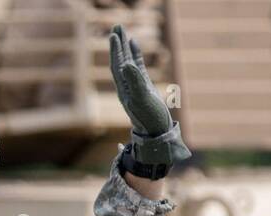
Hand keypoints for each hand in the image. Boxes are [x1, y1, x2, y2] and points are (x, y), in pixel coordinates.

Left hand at [109, 24, 190, 166]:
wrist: (157, 133)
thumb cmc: (150, 118)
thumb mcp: (143, 99)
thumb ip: (135, 81)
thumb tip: (126, 64)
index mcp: (124, 88)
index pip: (117, 65)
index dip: (115, 50)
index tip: (114, 35)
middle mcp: (127, 86)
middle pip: (119, 61)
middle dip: (117, 44)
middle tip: (117, 26)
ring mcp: (135, 86)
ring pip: (128, 62)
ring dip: (125, 47)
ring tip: (124, 32)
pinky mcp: (144, 88)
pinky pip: (137, 67)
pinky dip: (136, 55)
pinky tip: (135, 44)